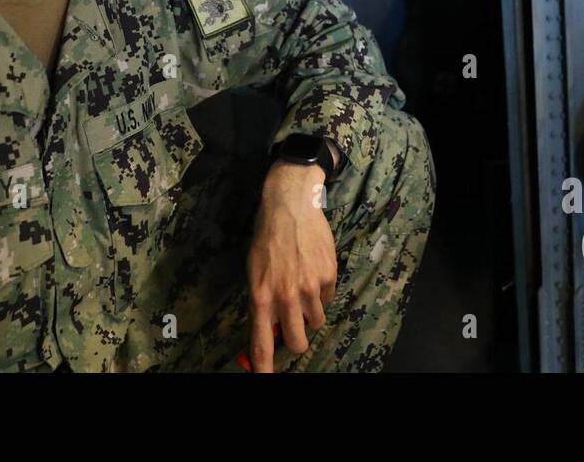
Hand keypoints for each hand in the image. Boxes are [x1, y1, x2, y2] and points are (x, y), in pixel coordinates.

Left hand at [246, 161, 336, 371]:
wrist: (290, 205)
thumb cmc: (266, 237)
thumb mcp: (254, 271)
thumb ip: (261, 302)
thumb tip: (269, 330)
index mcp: (261, 296)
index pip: (262, 343)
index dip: (264, 367)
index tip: (265, 379)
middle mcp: (285, 296)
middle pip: (298, 342)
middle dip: (297, 340)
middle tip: (293, 327)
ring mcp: (310, 287)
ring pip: (316, 321)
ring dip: (309, 312)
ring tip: (302, 287)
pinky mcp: (328, 276)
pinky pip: (328, 299)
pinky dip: (321, 292)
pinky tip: (313, 270)